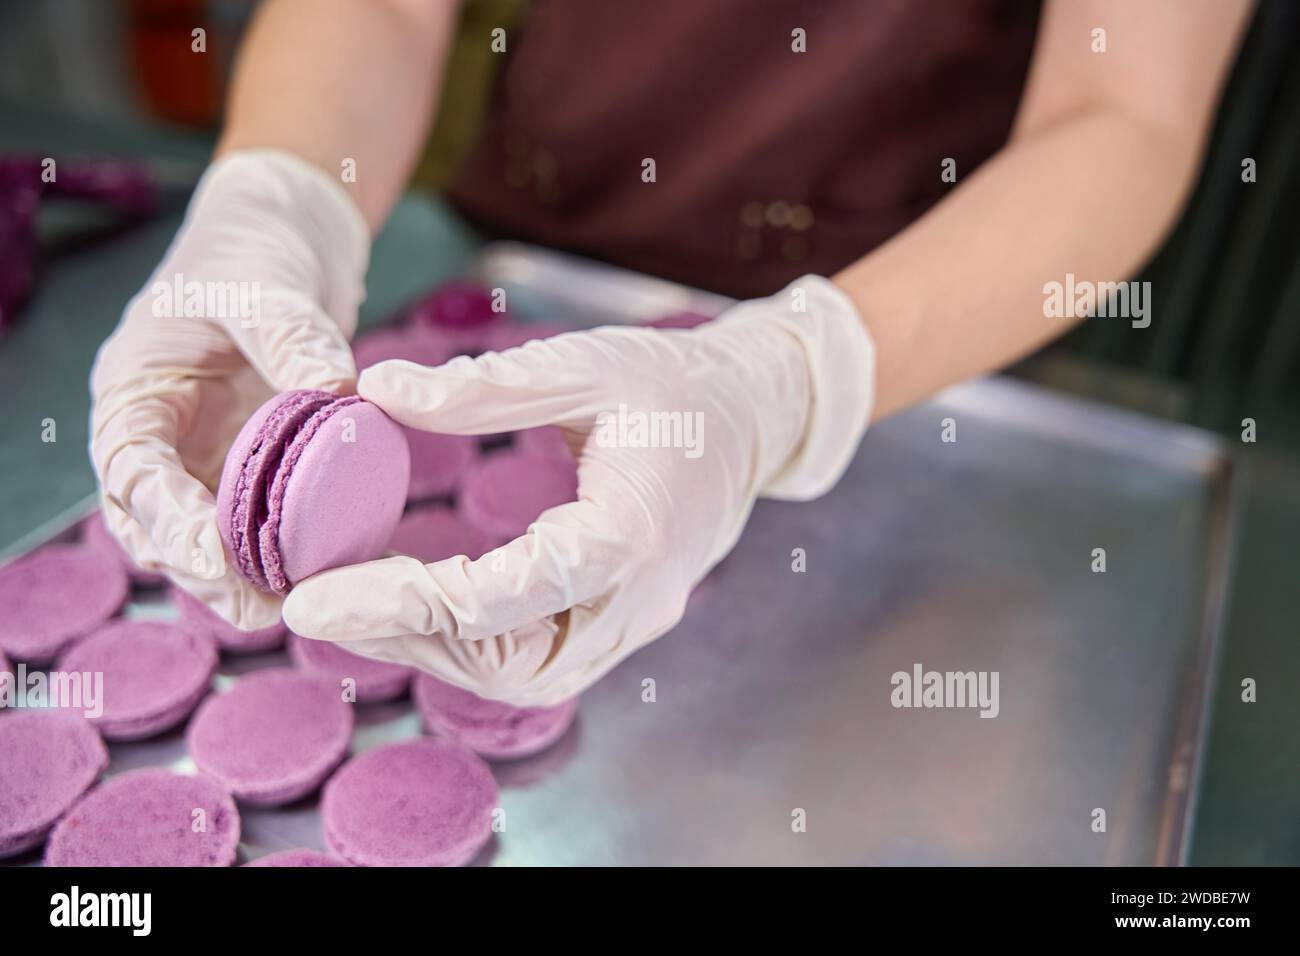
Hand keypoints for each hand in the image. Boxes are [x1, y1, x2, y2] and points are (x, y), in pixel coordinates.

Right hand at [90, 149, 368, 627]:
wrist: (283, 239)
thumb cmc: (251, 254)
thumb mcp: (265, 289)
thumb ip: (292, 340)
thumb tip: (336, 393)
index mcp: (136, 397)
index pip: (135, 475)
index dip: (169, 523)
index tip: (214, 559)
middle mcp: (163, 439)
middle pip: (164, 528)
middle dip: (208, 572)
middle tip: (265, 605)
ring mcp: (207, 457)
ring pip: (213, 535)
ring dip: (250, 571)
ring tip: (305, 598)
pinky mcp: (256, 465)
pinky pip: (268, 516)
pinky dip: (296, 542)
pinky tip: (341, 563)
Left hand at [282, 276, 874, 704]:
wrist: (756, 414)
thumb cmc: (678, 383)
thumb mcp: (584, 365)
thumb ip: (481, 389)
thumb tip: (375, 391)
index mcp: (627, 536)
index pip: (499, 602)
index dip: (398, 604)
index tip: (311, 600)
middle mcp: (635, 600)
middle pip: (508, 667)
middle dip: (408, 643)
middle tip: (322, 605)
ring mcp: (636, 618)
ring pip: (525, 678)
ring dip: (437, 651)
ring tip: (361, 602)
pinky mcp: (625, 617)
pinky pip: (543, 658)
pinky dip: (474, 643)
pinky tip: (421, 602)